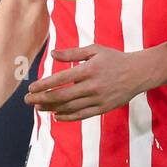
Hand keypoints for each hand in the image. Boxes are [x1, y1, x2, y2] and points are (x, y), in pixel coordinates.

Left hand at [23, 44, 156, 120]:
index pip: (60, 79)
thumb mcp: (95, 50)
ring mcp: (97, 99)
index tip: (31, 88)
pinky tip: (56, 116)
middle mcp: (92, 86)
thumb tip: (53, 54)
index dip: (43, 85)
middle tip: (28, 100)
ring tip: (38, 108)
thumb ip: (73, 53)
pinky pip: (82, 115)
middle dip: (41, 99)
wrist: (139, 73)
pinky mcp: (103, 108)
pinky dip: (68, 117)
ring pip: (69, 107)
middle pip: (61, 96)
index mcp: (88, 69)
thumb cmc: (115, 59)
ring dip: (51, 108)